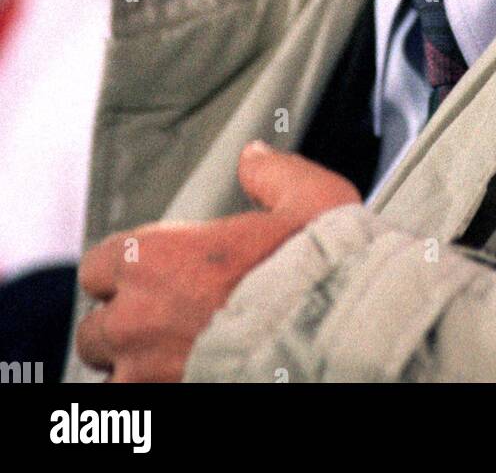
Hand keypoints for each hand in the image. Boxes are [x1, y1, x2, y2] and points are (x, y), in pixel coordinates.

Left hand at [75, 142, 360, 382]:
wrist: (330, 340)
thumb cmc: (316, 273)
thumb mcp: (307, 198)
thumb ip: (272, 174)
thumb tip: (255, 158)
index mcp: (153, 257)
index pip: (98, 267)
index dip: (123, 271)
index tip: (150, 275)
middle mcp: (137, 317)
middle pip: (95, 330)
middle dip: (123, 326)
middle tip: (162, 322)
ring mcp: (146, 372)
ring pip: (112, 376)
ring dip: (134, 367)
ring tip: (170, 358)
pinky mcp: (166, 406)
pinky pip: (135, 407)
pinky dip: (154, 392)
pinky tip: (185, 378)